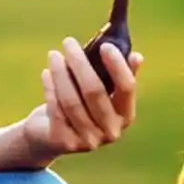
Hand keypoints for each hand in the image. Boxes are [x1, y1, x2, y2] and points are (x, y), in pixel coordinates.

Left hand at [23, 37, 143, 165]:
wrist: (51, 137)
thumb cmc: (81, 105)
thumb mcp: (102, 92)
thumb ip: (117, 75)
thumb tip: (137, 56)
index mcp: (125, 116)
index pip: (127, 88)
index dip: (117, 65)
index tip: (105, 45)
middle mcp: (111, 131)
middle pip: (94, 91)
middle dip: (80, 63)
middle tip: (68, 42)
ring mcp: (88, 140)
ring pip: (71, 100)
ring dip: (60, 73)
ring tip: (53, 55)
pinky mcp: (65, 142)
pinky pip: (56, 109)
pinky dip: (50, 88)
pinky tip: (46, 73)